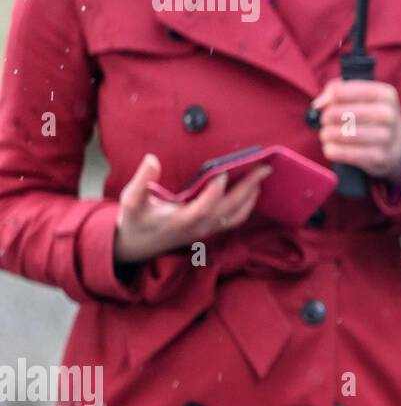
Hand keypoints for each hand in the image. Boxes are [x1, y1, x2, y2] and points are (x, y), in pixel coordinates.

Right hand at [113, 153, 271, 263]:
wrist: (137, 246)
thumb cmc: (135, 221)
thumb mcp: (131, 200)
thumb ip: (141, 180)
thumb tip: (151, 159)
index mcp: (179, 220)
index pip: (203, 208)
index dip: (215, 192)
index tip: (223, 171)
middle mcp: (198, 227)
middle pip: (229, 210)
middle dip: (247, 188)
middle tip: (263, 167)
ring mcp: (207, 230)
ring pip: (236, 216)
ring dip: (251, 196)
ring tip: (262, 176)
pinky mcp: (210, 230)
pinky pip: (235, 220)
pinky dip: (247, 205)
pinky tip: (253, 190)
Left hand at [313, 79, 400, 183]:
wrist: (396, 144)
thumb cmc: (371, 114)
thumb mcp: (361, 95)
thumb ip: (337, 89)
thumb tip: (319, 105)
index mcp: (386, 94)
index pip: (349, 90)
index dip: (332, 97)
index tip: (326, 104)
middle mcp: (389, 115)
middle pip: (346, 113)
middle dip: (328, 117)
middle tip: (324, 120)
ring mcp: (386, 138)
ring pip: (345, 134)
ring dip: (328, 134)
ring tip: (326, 134)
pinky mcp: (380, 158)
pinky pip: (347, 154)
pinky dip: (333, 150)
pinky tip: (331, 147)